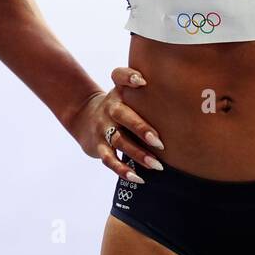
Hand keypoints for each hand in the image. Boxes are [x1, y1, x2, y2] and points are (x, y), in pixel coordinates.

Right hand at [65, 67, 165, 183]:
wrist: (85, 117)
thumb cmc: (118, 104)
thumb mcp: (124, 89)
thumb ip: (140, 84)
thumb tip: (169, 86)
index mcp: (118, 93)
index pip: (119, 76)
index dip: (129, 77)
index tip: (142, 82)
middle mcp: (110, 109)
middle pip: (124, 116)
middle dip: (141, 129)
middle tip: (160, 143)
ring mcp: (103, 129)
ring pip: (119, 142)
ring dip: (138, 154)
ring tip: (157, 165)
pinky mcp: (99, 146)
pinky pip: (110, 160)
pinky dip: (123, 170)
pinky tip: (138, 178)